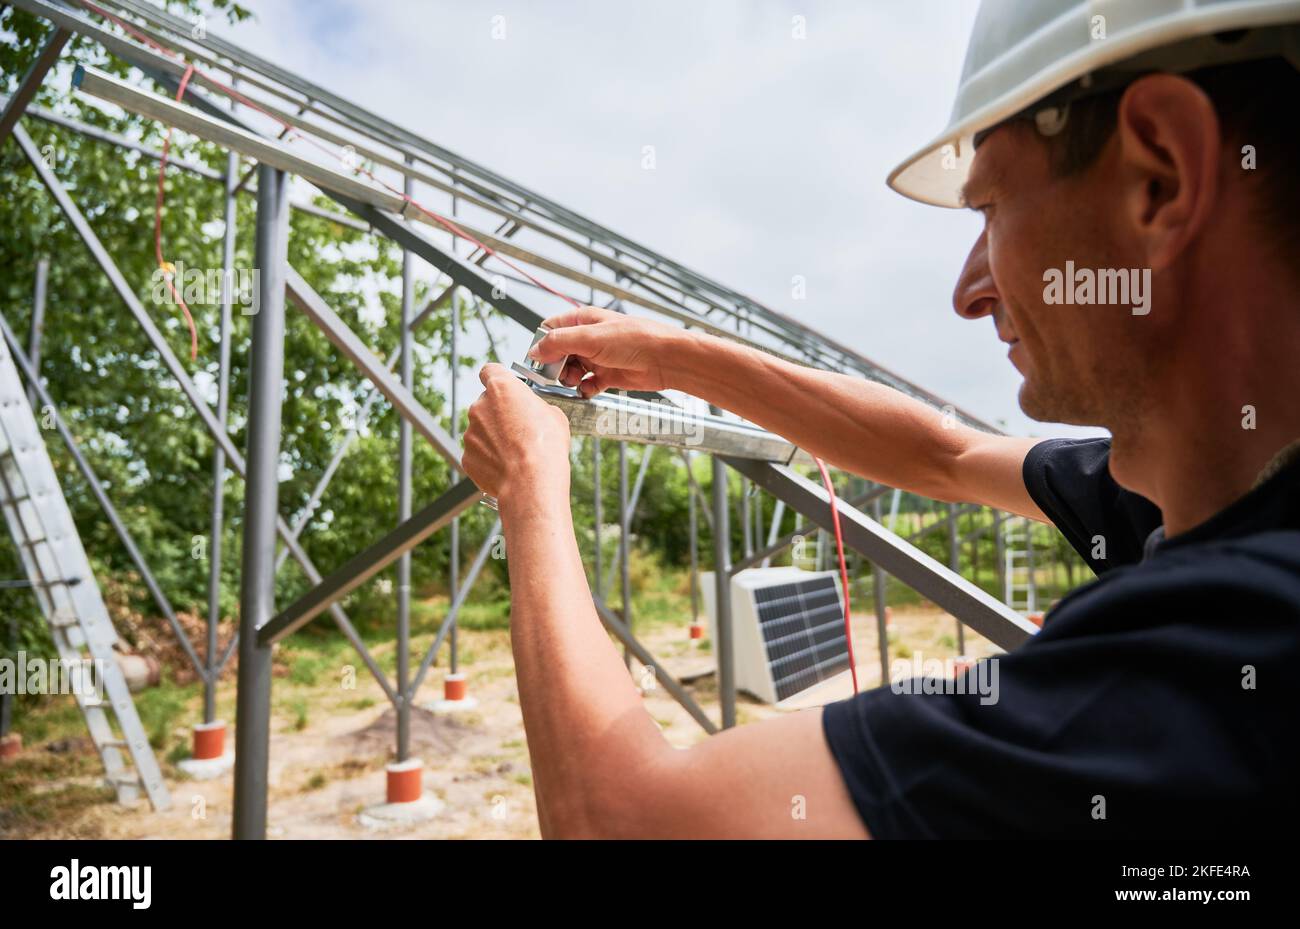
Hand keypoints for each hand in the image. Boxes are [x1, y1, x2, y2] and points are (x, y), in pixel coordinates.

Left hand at [463, 364, 571, 504]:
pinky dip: (489, 457)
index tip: (504, 387)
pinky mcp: (467, 456)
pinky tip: (507, 466)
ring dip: (494, 437)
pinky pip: (478, 453)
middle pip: (487, 403)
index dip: (498, 378)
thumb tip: (533, 413)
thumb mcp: (554, 415)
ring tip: (516, 452)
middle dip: (500, 413)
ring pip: (482, 430)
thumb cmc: (546, 446)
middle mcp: (479, 406)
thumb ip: (535, 406)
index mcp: (501, 388)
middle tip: (519, 428)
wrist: (532, 481)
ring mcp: (470, 433)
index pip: (490, 371)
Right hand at [530, 306, 686, 397]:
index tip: (539, 361)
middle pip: (558, 353)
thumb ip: (559, 343)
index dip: (542, 345)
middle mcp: (588, 338)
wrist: (665, 359)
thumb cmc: (635, 339)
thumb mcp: (590, 338)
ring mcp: (598, 357)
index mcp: (582, 321)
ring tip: (577, 381)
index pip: (550, 330)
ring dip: (570, 379)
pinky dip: (585, 389)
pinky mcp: (607, 375)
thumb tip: (535, 351)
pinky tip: (589, 389)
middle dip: (556, 366)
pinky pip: (587, 385)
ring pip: (571, 370)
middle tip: (561, 374)